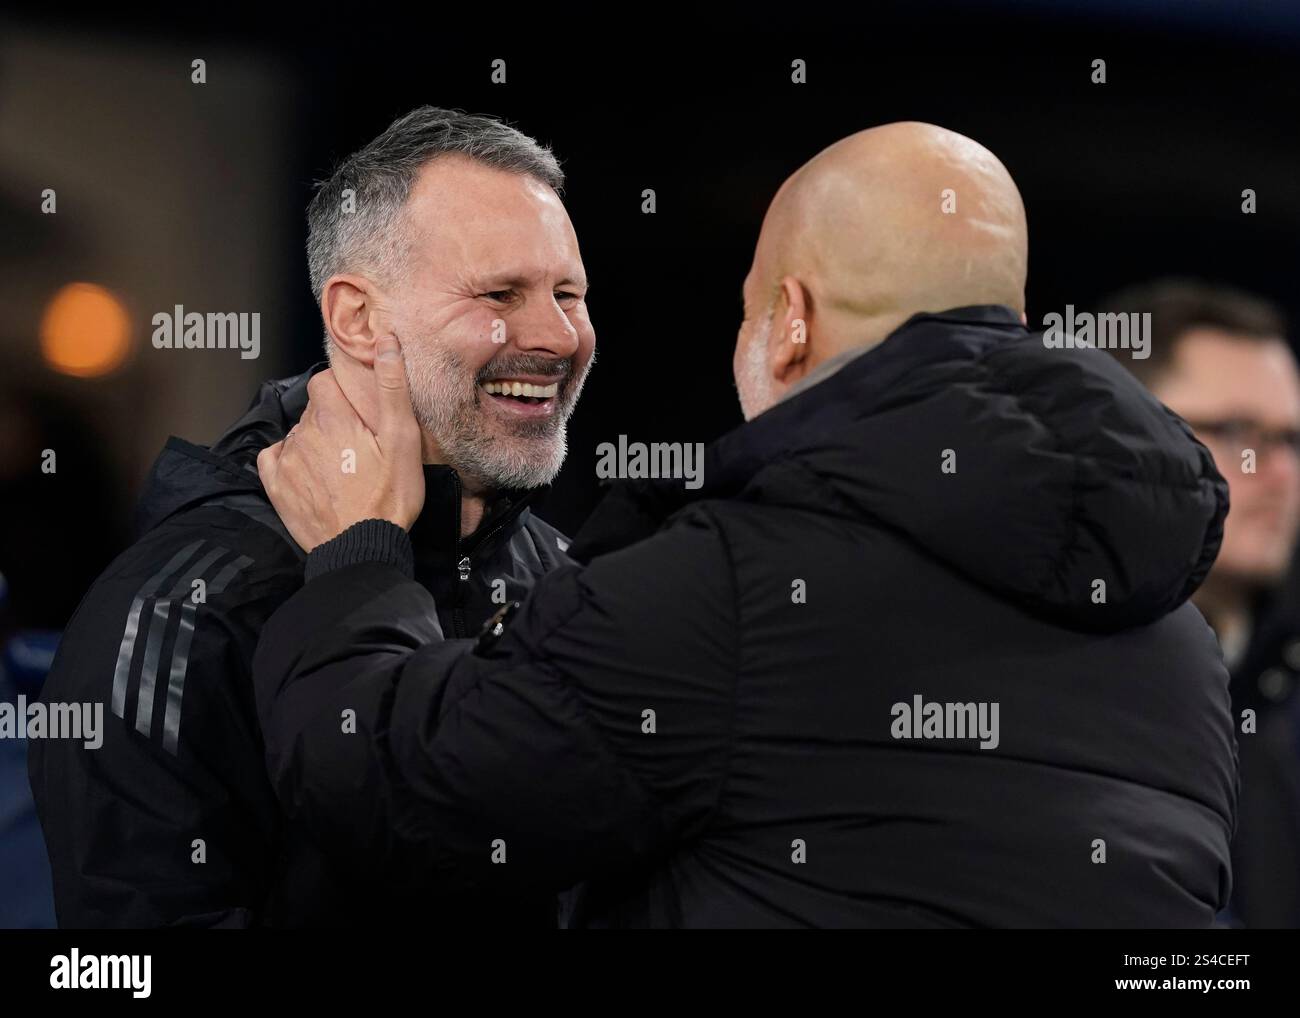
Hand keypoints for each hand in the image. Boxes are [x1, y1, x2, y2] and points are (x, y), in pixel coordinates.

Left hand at [257, 335, 424, 550]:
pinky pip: (275, 457)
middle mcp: (303, 432)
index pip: (324, 381)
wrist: (362, 548)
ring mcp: (286, 459)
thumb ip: (392, 387)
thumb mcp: (402, 440)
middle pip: (313, 410)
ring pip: (298, 434)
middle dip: (332, 420)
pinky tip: (312, 474)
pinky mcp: (277, 485)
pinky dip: (289, 460)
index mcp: (333, 416)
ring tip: (341, 467)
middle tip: (358, 446)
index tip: (359, 412)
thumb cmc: (389, 497)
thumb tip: (386, 341)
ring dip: (315, 442)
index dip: (342, 393)